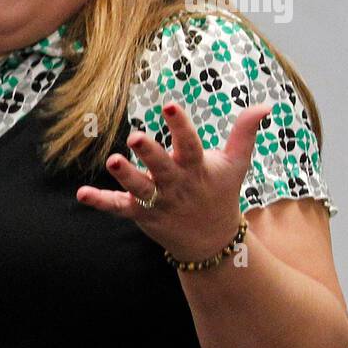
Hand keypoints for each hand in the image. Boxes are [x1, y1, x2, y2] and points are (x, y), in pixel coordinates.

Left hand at [75, 100, 273, 262]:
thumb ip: (244, 133)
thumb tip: (265, 105)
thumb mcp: (236, 164)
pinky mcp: (141, 214)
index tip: (169, 106)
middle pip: (161, 167)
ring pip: (139, 188)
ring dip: (125, 176)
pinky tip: (81, 193)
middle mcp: (176, 184)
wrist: (212, 241)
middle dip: (149, 153)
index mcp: (196, 168)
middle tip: (135, 137)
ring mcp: (157, 200)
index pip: (190, 144)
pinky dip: (100, 201)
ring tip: (112, 161)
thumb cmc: (220, 193)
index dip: (181, 125)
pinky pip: (117, 207)